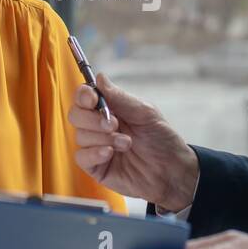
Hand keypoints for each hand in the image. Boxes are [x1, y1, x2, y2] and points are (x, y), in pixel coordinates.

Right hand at [69, 72, 198, 212]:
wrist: (171, 170)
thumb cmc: (162, 140)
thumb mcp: (145, 113)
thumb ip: (120, 98)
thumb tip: (100, 78)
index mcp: (110, 109)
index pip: (85, 97)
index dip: (84, 95)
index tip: (92, 99)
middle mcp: (99, 126)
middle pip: (76, 115)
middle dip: (92, 118)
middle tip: (114, 124)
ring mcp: (96, 146)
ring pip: (80, 136)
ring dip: (103, 138)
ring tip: (126, 143)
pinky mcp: (96, 167)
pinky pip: (81, 157)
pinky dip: (95, 153)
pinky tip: (110, 153)